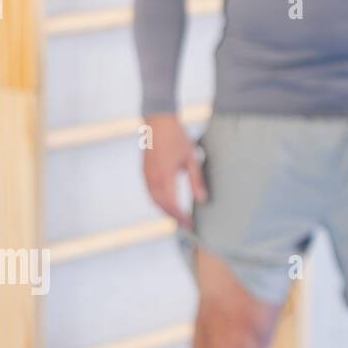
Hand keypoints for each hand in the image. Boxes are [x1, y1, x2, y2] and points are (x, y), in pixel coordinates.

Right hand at [142, 112, 207, 229]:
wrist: (158, 122)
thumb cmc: (178, 138)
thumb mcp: (191, 158)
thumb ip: (196, 180)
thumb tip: (202, 200)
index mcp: (165, 174)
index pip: (172, 203)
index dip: (180, 216)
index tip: (190, 225)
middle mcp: (153, 177)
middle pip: (161, 205)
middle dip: (173, 217)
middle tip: (186, 224)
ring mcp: (146, 175)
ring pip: (154, 200)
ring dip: (165, 210)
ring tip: (178, 217)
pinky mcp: (144, 172)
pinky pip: (150, 193)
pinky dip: (159, 202)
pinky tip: (168, 204)